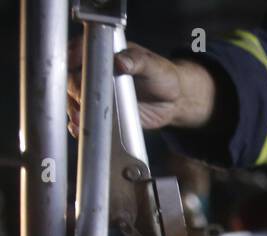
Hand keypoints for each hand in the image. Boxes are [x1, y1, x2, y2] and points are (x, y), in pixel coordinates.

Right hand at [67, 40, 215, 135]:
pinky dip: (80, 125)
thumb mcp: (152, 65)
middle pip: (72, 80)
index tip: (77, 76)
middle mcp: (93, 72)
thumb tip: (120, 61)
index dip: (74, 64)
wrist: (173, 100)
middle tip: (82, 102)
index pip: (78, 54)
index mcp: (101, 53)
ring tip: (79, 120)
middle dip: (75, 92)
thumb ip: (136, 61)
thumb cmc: (161, 75)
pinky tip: (79, 129)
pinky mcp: (101, 112)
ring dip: (74, 111)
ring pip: (74, 100)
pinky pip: (85, 118)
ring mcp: (95, 93)